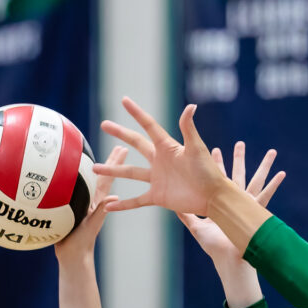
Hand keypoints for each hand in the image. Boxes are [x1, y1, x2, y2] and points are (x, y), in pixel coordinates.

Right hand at [53, 145, 124, 265]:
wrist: (72, 257)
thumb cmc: (81, 244)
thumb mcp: (91, 225)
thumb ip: (100, 211)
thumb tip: (115, 196)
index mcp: (98, 201)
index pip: (108, 177)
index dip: (114, 162)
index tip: (121, 148)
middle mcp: (92, 200)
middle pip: (102, 176)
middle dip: (111, 161)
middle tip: (119, 146)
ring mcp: (84, 205)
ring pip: (91, 182)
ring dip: (97, 169)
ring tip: (99, 156)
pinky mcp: (73, 210)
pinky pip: (76, 191)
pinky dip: (76, 182)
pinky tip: (73, 176)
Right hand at [95, 98, 228, 216]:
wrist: (213, 197)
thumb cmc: (209, 171)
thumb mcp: (197, 148)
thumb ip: (189, 128)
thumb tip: (190, 106)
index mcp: (168, 147)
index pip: (149, 126)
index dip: (137, 113)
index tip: (125, 101)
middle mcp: (159, 161)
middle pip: (135, 144)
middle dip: (120, 134)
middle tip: (104, 125)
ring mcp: (156, 179)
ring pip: (130, 173)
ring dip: (112, 171)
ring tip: (95, 169)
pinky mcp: (157, 196)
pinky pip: (136, 200)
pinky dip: (123, 204)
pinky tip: (108, 206)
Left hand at [179, 142, 284, 307]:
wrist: (229, 260)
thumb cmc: (215, 248)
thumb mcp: (197, 228)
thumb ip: (187, 216)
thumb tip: (174, 205)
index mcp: (222, 203)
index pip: (220, 179)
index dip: (218, 165)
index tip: (216, 150)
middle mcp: (235, 202)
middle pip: (239, 175)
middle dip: (239, 159)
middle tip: (241, 143)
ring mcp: (247, 206)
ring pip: (256, 181)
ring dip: (263, 166)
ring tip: (271, 152)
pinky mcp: (254, 212)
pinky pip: (266, 196)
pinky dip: (274, 185)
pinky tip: (282, 173)